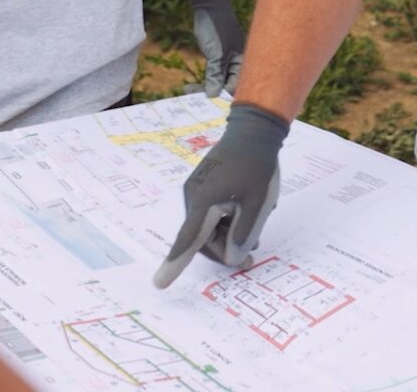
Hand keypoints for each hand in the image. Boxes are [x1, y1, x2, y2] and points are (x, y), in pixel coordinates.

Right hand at [152, 103, 287, 288]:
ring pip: (209, 227)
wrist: (252, 131)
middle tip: (251, 256)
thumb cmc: (256, 167)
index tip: (159, 284)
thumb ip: (243, 234)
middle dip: (225, 250)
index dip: (175, 264)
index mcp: (204, 203)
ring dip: (228, 235)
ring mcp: (197, 191)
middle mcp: (193, 198)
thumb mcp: (257, 204)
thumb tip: (232, 257)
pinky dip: (226, 221)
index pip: (188, 241)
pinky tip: (246, 210)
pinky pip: (211, 213)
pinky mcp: (203, 186)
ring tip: (254, 228)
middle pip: (203, 239)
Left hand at [183, 0, 245, 97]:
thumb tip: (213, 95)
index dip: (224, 97)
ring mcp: (228, 62)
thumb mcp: (216, 52)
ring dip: (204, 88)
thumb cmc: (216, 28)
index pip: (236, 87)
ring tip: (188, 91)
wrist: (209, 7)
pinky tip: (189, 87)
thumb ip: (216, 74)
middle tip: (197, 104)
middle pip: (227, 87)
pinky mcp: (218, 59)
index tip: (209, 107)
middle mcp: (238, 64)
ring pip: (218, 82)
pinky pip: (212, 75)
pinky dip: (202, 81)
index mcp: (244, 62)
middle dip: (214, 96)